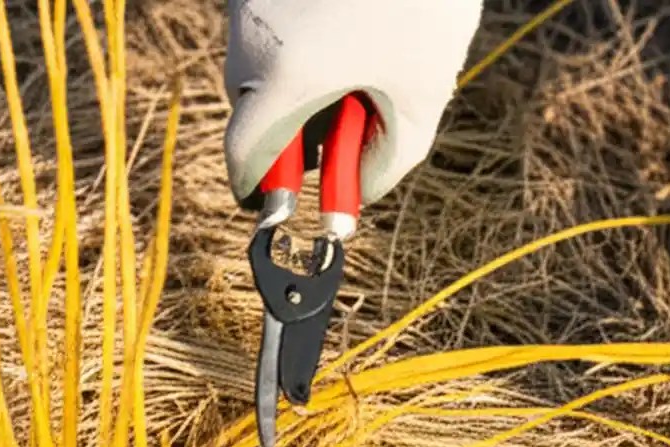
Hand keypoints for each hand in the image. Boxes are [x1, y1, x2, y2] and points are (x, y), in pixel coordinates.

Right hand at [223, 0, 482, 207]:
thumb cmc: (425, 5)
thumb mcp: (421, 94)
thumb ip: (386, 162)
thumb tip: (355, 198)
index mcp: (286, 77)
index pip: (244, 155)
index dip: (258, 189)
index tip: (274, 203)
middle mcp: (253, 37)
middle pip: (251, 110)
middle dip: (292, 131)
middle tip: (343, 125)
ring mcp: (249, 4)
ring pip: (260, 69)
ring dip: (299, 85)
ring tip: (359, 60)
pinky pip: (269, 32)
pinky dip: (301, 46)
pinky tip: (349, 25)